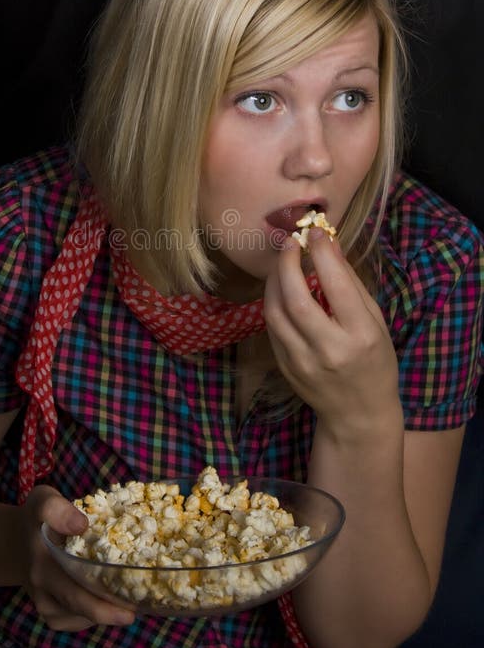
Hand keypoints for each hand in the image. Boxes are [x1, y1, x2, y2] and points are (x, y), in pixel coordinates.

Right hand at [20, 484, 135, 630]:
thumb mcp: (42, 501)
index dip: (96, 600)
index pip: (68, 581)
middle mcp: (42, 586)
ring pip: (78, 616)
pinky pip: (75, 621)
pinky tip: (109, 601)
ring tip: (129, 601)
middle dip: (107, 612)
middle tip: (133, 612)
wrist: (15, 542)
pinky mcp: (50, 613)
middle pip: (76, 604)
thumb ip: (56, 509)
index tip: (124, 607)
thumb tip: (81, 525)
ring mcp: (44, 603)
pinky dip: (94, 615)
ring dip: (104, 612)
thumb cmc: (37, 518)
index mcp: (42, 561)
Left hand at [264, 228, 399, 438]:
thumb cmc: (375, 363)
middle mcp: (329, 350)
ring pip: (275, 312)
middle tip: (290, 243)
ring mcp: (302, 362)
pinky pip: (272, 327)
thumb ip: (351, 284)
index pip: (336, 286)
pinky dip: (273, 302)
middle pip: (296, 299)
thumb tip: (329, 245)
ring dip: (274, 281)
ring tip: (283, 263)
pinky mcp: (285, 367)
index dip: (322, 254)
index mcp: (360, 336)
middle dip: (288, 264)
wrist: (359, 415)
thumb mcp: (375, 322)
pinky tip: (281, 289)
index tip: (315, 233)